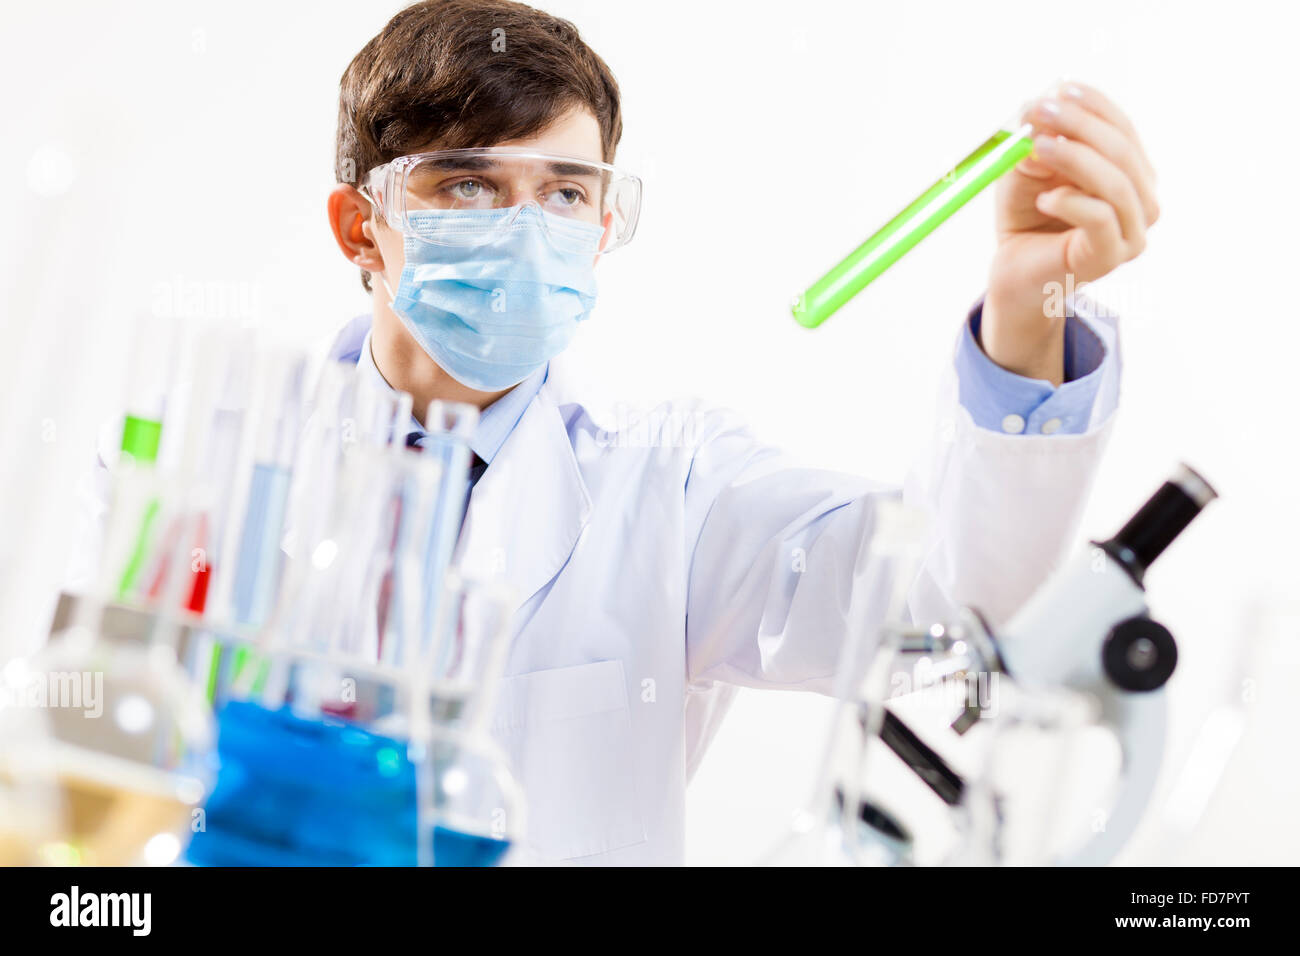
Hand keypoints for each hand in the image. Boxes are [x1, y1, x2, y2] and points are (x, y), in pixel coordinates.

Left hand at [982, 82, 1158, 383]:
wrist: (1014, 272)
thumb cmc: (1027, 218)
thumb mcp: (1027, 172)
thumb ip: (1036, 147)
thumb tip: (1040, 121)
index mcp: (1131, 173)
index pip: (1123, 130)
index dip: (1094, 106)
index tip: (1060, 88)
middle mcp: (1142, 201)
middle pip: (1123, 152)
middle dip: (1081, 126)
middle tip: (1041, 111)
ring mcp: (1131, 233)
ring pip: (1116, 184)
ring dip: (1076, 158)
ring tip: (1037, 147)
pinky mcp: (1109, 257)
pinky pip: (1101, 219)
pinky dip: (1072, 202)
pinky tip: (1044, 199)